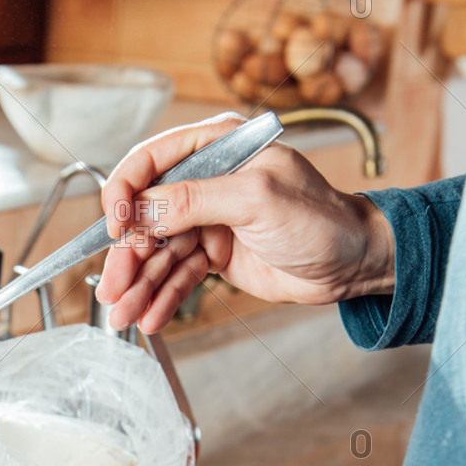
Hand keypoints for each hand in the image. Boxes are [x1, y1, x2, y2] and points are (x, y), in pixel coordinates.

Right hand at [96, 113, 395, 332]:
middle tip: (112, 288)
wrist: (353, 263)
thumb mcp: (256, 200)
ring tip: (123, 315)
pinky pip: (177, 276)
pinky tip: (150, 318)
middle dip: (126, 255)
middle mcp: (207, 180)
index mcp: (218, 148)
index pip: (152, 160)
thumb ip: (194, 200)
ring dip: (139, 284)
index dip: (125, 192)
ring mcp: (208, 220)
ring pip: (157, 252)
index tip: (114, 225)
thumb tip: (141, 210)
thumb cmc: (320, 219)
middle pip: (147, 216)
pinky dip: (162, 298)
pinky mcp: (214, 254)